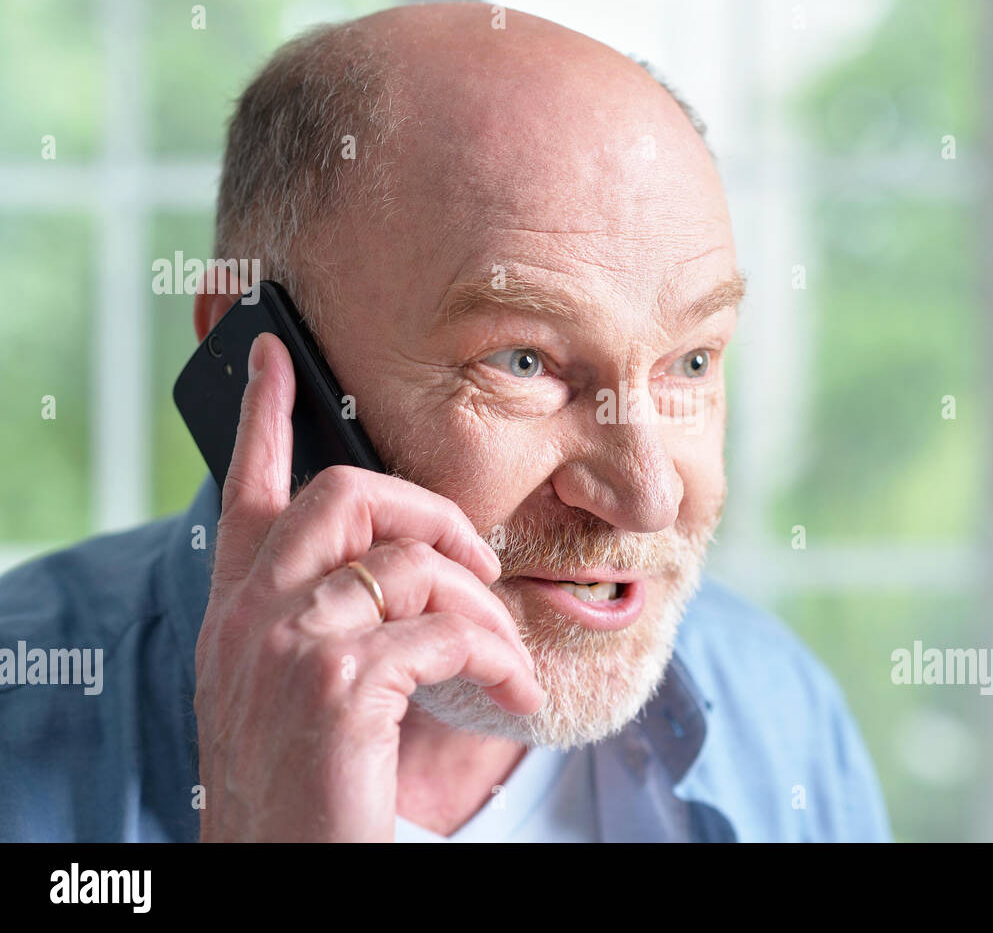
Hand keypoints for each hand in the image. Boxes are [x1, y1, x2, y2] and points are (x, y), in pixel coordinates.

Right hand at [193, 332, 543, 841]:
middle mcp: (251, 616)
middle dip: (434, 513)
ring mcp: (290, 643)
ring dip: (485, 613)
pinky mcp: (338, 683)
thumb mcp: (297, 692)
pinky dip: (498, 659)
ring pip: (417, 565)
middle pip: (346, 494)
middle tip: (478, 565)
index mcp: (238, 614)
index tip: (275, 356)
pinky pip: (448, 629)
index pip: (246, 489)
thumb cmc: (306, 789)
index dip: (263, 415)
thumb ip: (333, 620)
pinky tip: (514, 694)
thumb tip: (416, 568)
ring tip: (506, 664)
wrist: (283, 877)